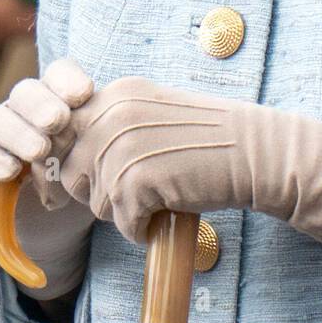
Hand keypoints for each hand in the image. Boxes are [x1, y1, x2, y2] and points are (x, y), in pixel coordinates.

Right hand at [0, 58, 97, 295]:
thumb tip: (143, 126)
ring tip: (40, 151)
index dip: (67, 79)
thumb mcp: (110, 156)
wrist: (67, 220)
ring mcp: (4, 135)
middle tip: (58, 121)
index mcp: (61, 98)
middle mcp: (28, 110)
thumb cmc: (96, 176)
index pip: (58, 73)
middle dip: (41, 104)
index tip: (85, 94)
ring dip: (18, 131)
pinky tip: (11, 171)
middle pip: (25, 91)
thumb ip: (117, 136)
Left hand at [58, 75, 321, 253]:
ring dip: (125, 212)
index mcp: (116, 93)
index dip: (76, 165)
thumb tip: (66, 166)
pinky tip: (166, 214)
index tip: (92, 183)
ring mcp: (121, 146)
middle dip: (100, 192)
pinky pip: (122, 222)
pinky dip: (142, 228)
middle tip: (139, 195)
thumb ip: (113, 128)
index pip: (66, 135)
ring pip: (97, 201)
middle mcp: (112, 114)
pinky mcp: (134, 180)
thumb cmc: (210, 140)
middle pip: (74, 172)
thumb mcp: (153, 116)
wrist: (255, 151)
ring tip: (159, 201)